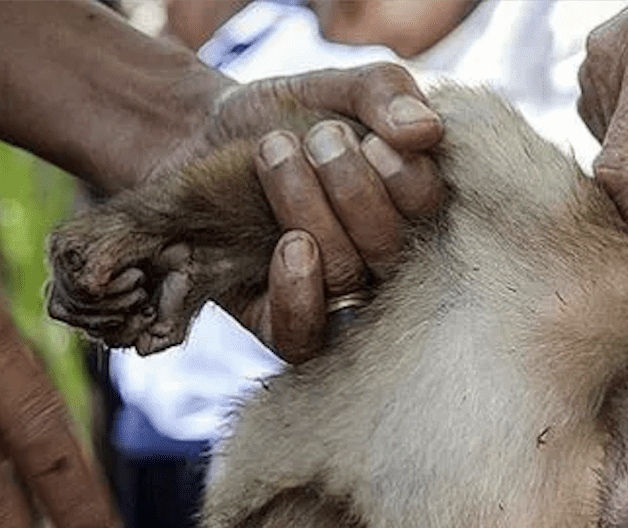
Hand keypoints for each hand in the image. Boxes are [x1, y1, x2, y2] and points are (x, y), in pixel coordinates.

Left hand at [151, 64, 444, 361]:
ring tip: (274, 152)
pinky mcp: (281, 326)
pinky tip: (288, 248)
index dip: (406, 181)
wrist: (197, 139)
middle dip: (351, 188)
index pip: (430, 214)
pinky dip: (299, 299)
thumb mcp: (337, 87)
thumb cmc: (283, 116)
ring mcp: (333, 299)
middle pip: (389, 251)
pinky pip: (303, 340)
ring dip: (309, 212)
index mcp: (409, 211)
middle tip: (317, 139)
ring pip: (344, 281)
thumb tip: (426, 131)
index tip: (369, 140)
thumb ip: (387, 92)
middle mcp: (381, 264)